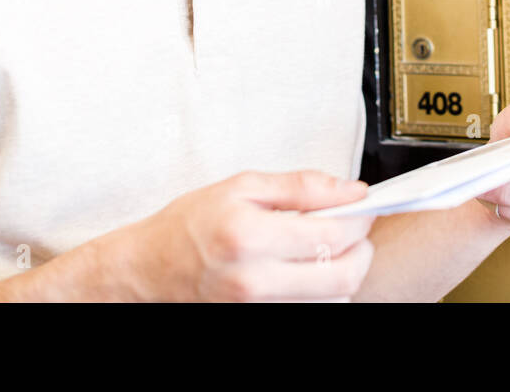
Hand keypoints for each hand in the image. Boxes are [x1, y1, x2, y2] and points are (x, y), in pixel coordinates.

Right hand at [117, 170, 374, 300]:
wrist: (146, 270)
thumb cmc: (189, 226)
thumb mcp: (241, 188)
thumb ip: (301, 187)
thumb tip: (350, 190)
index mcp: (249, 237)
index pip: (332, 235)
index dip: (360, 219)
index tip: (362, 207)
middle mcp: (254, 282)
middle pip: (343, 276)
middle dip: (362, 250)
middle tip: (354, 231)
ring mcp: (256, 310)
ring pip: (333, 299)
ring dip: (343, 273)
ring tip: (326, 250)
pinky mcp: (258, 322)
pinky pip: (312, 312)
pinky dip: (322, 293)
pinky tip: (309, 273)